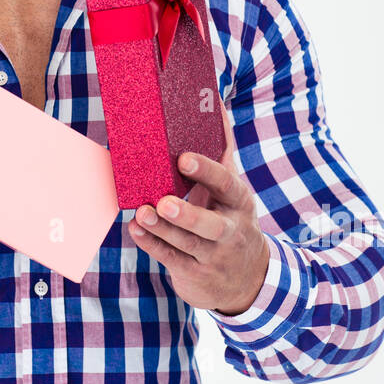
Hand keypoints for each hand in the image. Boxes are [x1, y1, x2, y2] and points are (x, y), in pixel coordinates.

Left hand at [128, 116, 269, 315]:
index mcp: (239, 202)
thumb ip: (222, 152)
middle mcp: (231, 231)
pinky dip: (152, 244)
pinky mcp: (196, 273)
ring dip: (162, 229)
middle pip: (210, 224)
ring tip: (142, 213)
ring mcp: (214, 256)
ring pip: (188, 244)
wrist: (247, 278)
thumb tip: (216, 105)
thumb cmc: (230, 217)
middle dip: (187, 213)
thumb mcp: (233, 190)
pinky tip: (136, 230)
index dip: (206, 171)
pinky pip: (172, 259)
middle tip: (163, 201)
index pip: (227, 184)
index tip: (183, 158)